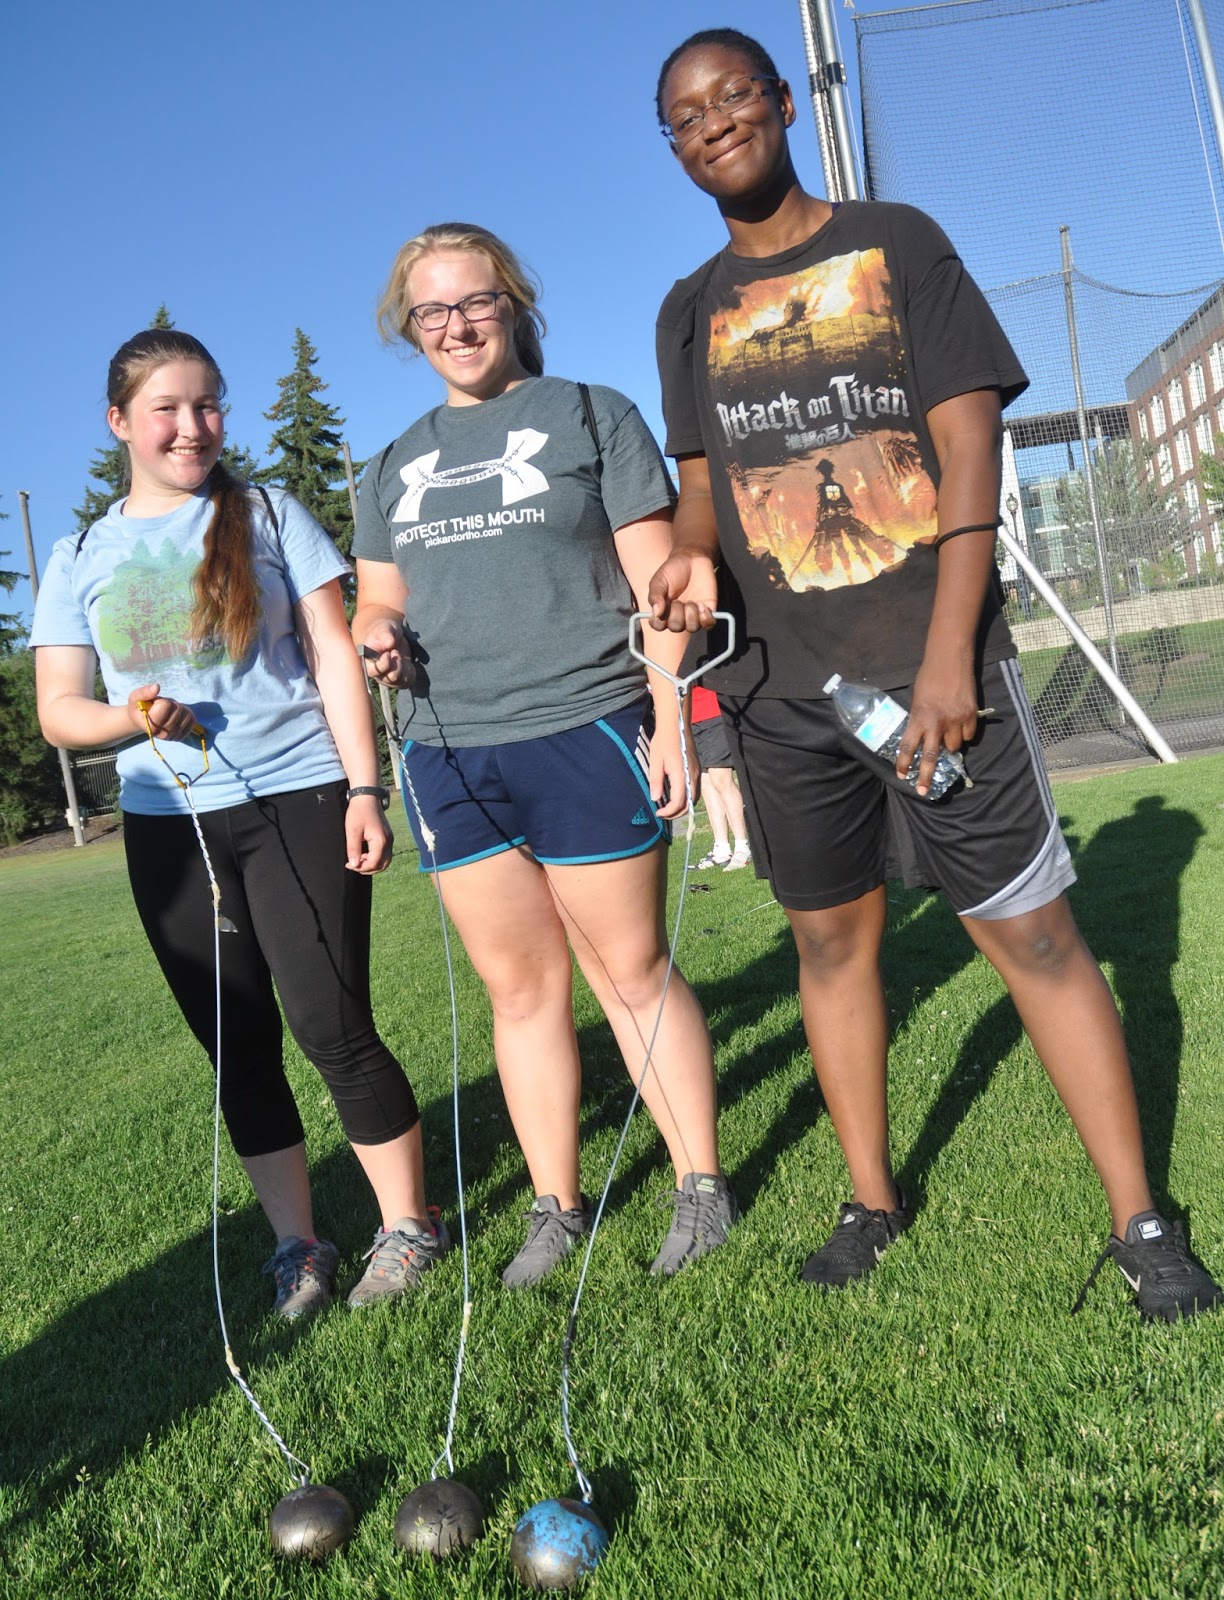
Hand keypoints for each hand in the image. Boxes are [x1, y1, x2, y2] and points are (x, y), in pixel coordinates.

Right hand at [127, 684, 201, 741]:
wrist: (142, 721)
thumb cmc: (139, 708)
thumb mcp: (135, 698)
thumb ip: (144, 692)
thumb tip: (157, 687)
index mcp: (151, 726)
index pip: (166, 705)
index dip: (160, 700)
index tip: (153, 705)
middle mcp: (163, 734)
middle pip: (178, 709)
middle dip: (170, 703)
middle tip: (161, 707)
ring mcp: (173, 736)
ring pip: (187, 714)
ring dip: (178, 708)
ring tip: (167, 711)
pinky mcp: (181, 736)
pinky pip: (192, 720)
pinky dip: (186, 713)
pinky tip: (176, 715)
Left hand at [344, 795, 392, 873]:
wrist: (367, 797)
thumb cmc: (358, 812)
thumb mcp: (352, 831)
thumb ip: (353, 849)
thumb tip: (354, 865)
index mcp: (380, 841)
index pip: (373, 863)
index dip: (360, 867)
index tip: (348, 864)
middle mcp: (388, 842)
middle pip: (382, 865)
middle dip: (367, 868)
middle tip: (353, 864)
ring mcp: (390, 839)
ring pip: (385, 861)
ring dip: (372, 864)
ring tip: (358, 859)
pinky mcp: (387, 837)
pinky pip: (384, 854)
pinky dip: (375, 858)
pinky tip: (364, 853)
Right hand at [360, 620, 414, 688]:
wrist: (391, 636)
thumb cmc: (384, 631)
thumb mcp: (385, 628)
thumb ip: (386, 634)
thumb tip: (389, 643)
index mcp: (368, 662)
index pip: (374, 671)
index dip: (384, 663)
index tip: (389, 652)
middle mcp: (378, 673)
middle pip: (390, 678)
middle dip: (397, 665)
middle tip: (396, 652)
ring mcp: (388, 678)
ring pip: (400, 681)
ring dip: (405, 668)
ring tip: (401, 656)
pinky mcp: (399, 679)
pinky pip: (407, 681)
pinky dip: (410, 672)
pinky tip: (407, 662)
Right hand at [647, 551, 717, 633]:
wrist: (693, 559)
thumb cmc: (673, 570)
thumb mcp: (659, 580)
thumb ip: (655, 595)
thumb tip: (656, 613)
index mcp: (663, 610)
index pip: (658, 626)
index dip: (659, 621)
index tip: (663, 607)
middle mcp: (678, 616)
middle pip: (676, 627)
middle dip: (677, 613)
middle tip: (678, 600)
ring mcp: (693, 615)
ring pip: (692, 627)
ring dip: (691, 614)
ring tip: (692, 601)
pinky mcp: (708, 611)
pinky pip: (708, 625)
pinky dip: (706, 618)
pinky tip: (702, 605)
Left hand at [649, 710, 699, 820]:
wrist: (676, 725)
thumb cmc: (663, 741)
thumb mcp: (655, 761)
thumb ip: (656, 781)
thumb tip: (655, 799)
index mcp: (681, 774)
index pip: (678, 802)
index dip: (668, 812)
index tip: (657, 813)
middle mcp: (692, 776)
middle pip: (689, 804)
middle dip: (676, 813)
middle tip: (662, 814)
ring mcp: (696, 773)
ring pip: (694, 798)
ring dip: (682, 807)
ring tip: (668, 808)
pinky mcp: (696, 770)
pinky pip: (695, 790)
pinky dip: (687, 799)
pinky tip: (676, 797)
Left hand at [895, 655, 978, 796]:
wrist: (950, 659)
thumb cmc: (929, 677)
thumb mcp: (917, 700)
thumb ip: (920, 719)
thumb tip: (923, 737)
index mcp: (918, 717)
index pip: (908, 746)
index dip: (903, 763)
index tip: (902, 776)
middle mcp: (936, 722)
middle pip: (930, 756)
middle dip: (925, 776)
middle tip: (923, 791)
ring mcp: (955, 720)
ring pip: (953, 747)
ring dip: (949, 745)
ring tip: (947, 733)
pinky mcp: (970, 715)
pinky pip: (968, 735)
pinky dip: (964, 734)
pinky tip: (961, 724)